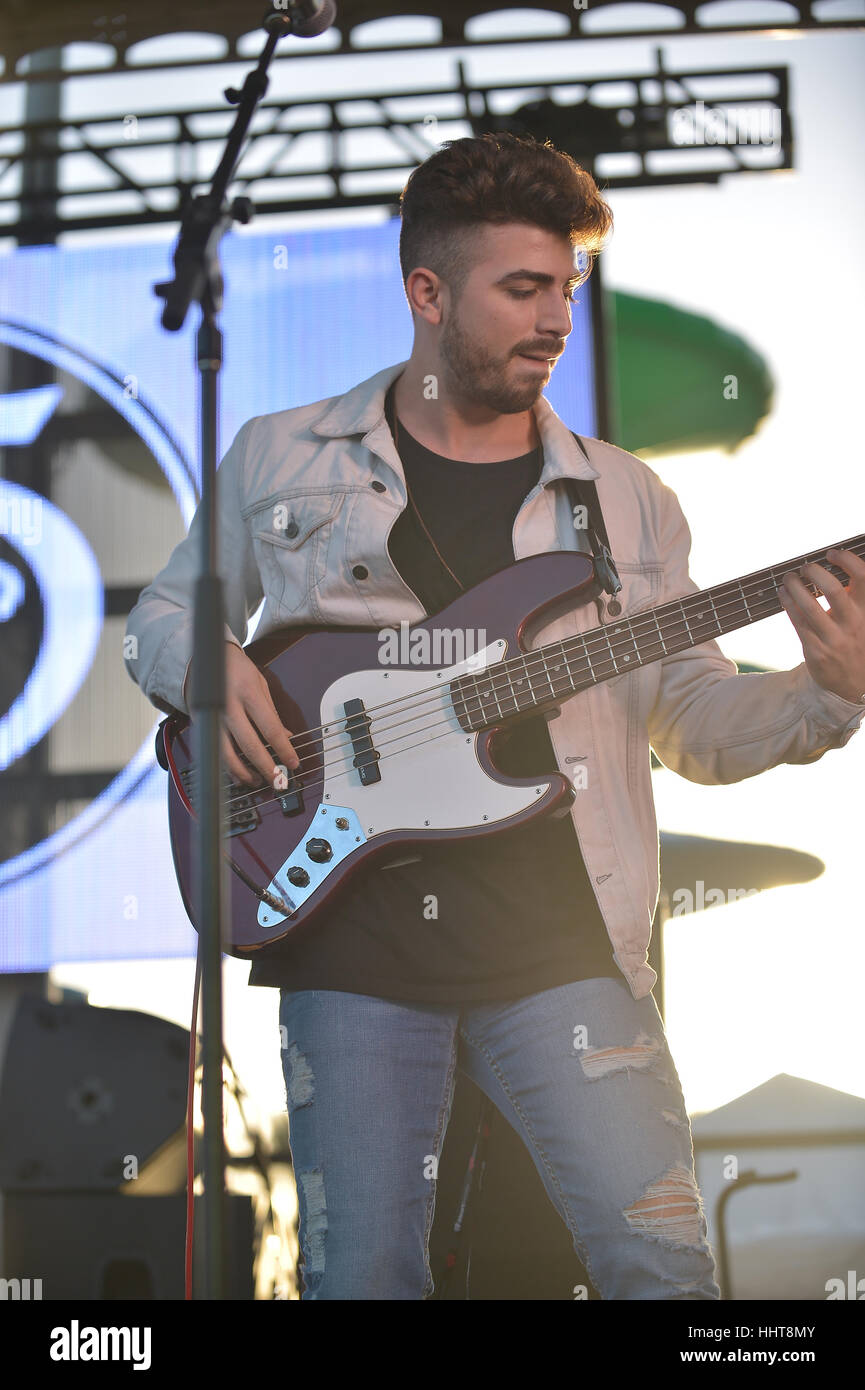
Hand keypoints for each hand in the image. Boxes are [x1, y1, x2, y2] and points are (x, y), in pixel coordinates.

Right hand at [187, 641, 299, 786]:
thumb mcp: (260, 684)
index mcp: (248, 693)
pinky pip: (215, 750)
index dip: (283, 749)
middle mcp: (229, 706)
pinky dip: (227, 767)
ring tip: (257, 781)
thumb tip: (286, 737)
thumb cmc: (237, 669)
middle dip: (265, 767)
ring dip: (243, 772)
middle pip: (249, 744)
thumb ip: (272, 713)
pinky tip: (238, 774)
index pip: (270, 728)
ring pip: (227, 754)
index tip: (293, 762)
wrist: (206, 658)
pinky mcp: (202, 723)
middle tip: (277, 780)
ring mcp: (213, 716)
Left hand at [779, 548, 864, 702]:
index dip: (847, 559)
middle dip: (814, 572)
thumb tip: (838, 564)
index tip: (832, 554)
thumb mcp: (864, 617)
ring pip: (809, 605)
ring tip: (789, 577)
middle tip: (806, 568)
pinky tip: (783, 593)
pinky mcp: (816, 651)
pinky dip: (788, 602)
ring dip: (795, 585)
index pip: (862, 576)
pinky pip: (797, 621)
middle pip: (832, 589)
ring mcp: (834, 638)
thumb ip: (856, 596)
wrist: (856, 684)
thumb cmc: (858, 640)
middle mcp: (853, 623)